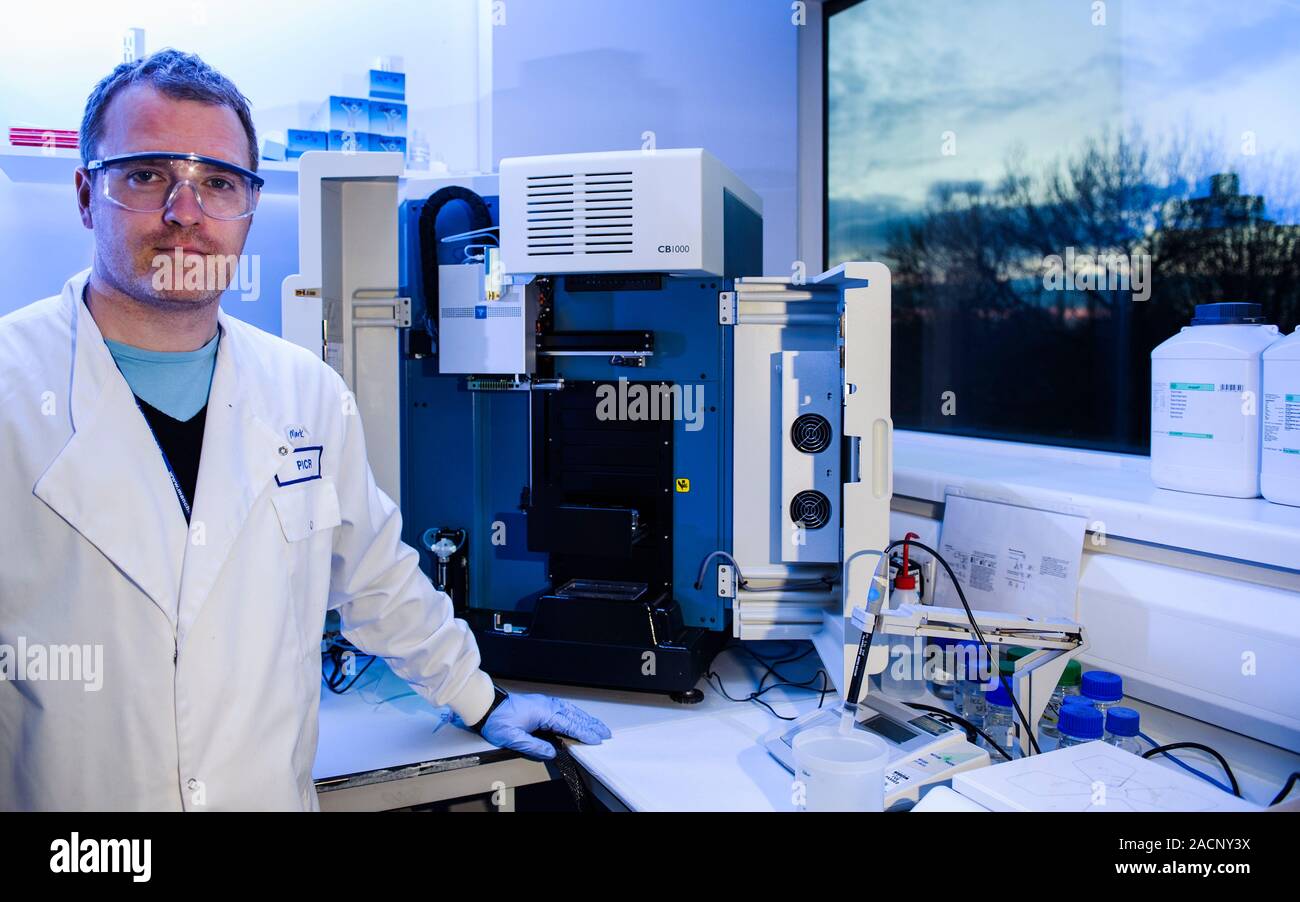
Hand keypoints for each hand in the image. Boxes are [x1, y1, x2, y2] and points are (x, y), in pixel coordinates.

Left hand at [479, 692, 611, 759]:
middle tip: (605, 733)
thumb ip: (534, 746)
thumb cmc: (498, 720)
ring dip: (586, 719)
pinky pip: (564, 709)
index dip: (584, 733)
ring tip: (597, 726)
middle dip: (591, 725)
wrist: (487, 706)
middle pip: (574, 716)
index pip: (569, 725)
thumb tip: (552, 752)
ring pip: (571, 711)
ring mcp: (545, 703)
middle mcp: (547, 705)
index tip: (596, 739)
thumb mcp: (513, 738)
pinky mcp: (542, 704)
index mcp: (543, 712)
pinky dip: (576, 714)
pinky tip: (579, 718)